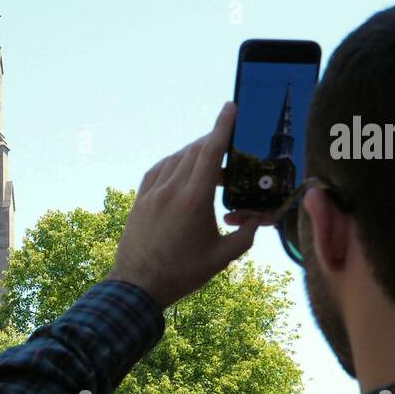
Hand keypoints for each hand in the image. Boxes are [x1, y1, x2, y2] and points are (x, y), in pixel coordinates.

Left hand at [107, 103, 264, 307]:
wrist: (136, 286)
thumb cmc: (181, 273)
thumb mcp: (222, 257)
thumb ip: (246, 235)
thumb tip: (257, 220)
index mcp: (194, 200)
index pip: (210, 152)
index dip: (222, 127)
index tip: (230, 107)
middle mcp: (171, 190)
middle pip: (194, 152)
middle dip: (212, 143)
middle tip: (229, 149)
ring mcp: (152, 194)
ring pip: (175, 159)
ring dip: (193, 154)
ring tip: (209, 164)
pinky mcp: (140, 200)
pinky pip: (158, 170)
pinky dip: (173, 164)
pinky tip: (181, 171)